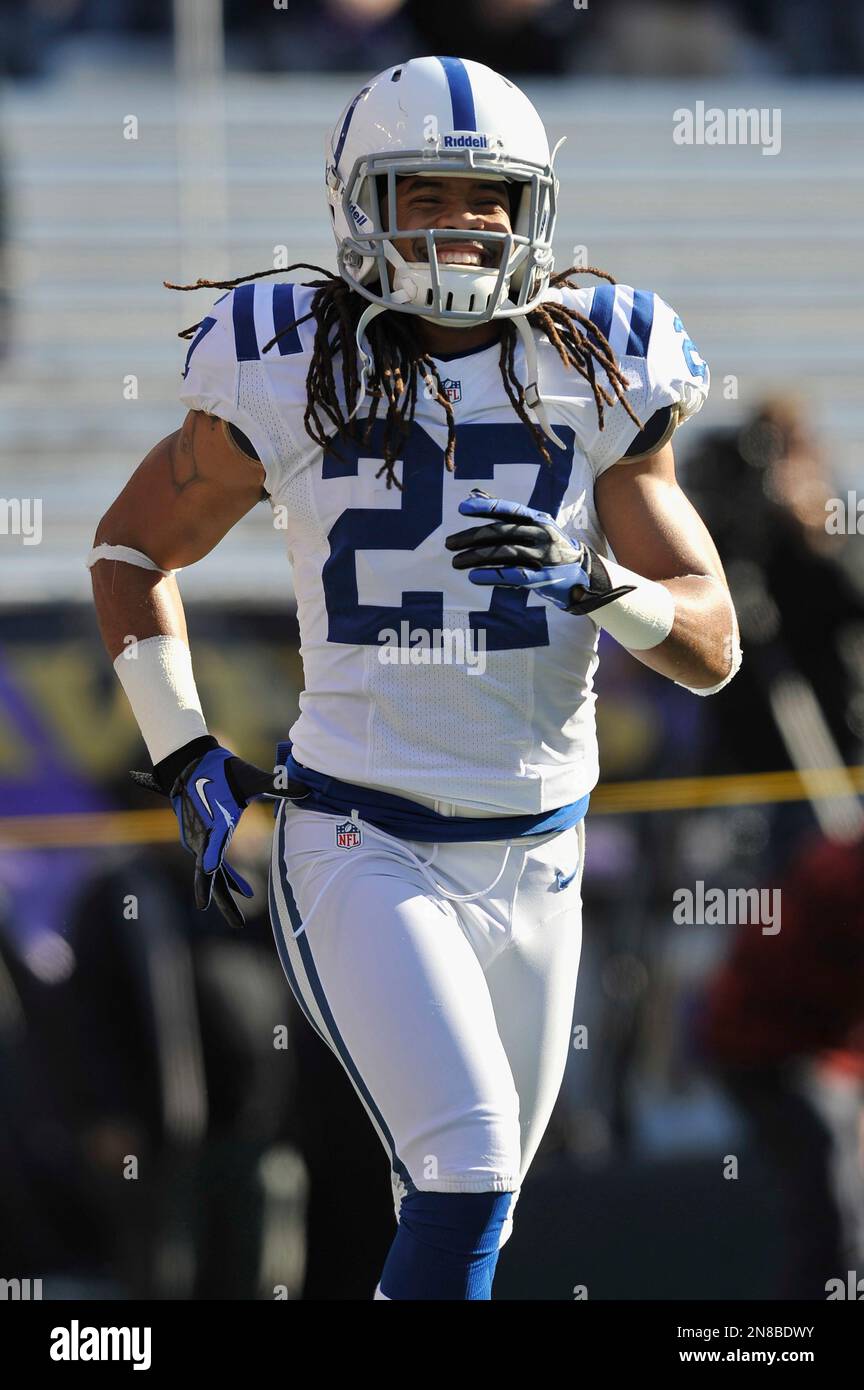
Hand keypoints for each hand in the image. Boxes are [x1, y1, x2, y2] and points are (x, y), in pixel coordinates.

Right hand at [131, 746, 307, 927]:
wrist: (187, 762)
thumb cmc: (220, 769)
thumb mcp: (249, 777)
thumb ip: (277, 786)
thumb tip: (307, 789)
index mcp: (215, 824)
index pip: (210, 854)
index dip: (211, 869)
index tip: (210, 885)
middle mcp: (202, 836)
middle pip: (208, 876)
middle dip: (222, 901)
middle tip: (237, 924)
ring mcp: (197, 839)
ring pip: (209, 872)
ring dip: (224, 892)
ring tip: (238, 916)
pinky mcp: (196, 837)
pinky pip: (208, 863)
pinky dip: (223, 877)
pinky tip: (241, 889)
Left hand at [445, 491, 636, 614]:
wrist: (583, 574)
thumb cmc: (549, 546)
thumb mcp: (534, 524)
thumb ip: (504, 511)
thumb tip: (473, 493)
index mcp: (537, 518)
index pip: (509, 509)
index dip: (486, 507)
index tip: (462, 509)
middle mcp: (540, 534)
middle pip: (501, 532)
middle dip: (472, 537)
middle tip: (449, 543)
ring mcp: (543, 556)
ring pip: (504, 554)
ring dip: (477, 557)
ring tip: (456, 561)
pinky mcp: (543, 578)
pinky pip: (514, 576)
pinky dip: (492, 576)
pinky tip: (474, 576)